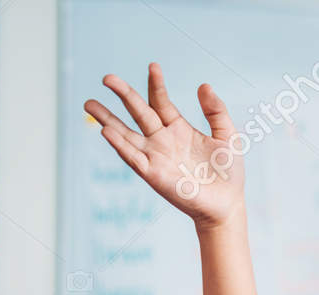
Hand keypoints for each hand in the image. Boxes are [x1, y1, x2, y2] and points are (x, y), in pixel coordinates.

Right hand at [83, 63, 244, 228]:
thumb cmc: (228, 173)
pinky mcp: (153, 175)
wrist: (227, 205)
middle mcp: (162, 140)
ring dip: (107, 120)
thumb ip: (216, 111)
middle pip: (138, 112)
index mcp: (178, 128)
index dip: (156, 84)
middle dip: (123, 94)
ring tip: (89, 104)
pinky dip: (120, 146)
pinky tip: (107, 132)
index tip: (153, 66)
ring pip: (126, 134)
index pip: (161, 101)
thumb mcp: (227, 136)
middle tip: (107, 78)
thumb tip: (204, 85)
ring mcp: (155, 156)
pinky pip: (133, 158)